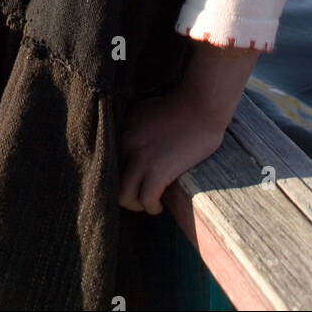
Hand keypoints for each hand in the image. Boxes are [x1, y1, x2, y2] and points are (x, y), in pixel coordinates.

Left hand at [118, 90, 226, 214]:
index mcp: (124, 128)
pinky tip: (159, 206)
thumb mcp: (149, 111)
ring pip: (124, 196)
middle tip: (139, 195)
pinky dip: (152, 207)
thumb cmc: (184, 107)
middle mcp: (127, 143)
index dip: (120, 174)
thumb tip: (136, 148)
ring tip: (148, 204)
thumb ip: (137, 127)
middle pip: (112, 179)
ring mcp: (141, 157)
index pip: (109, 160)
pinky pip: (146, 199)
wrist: (202, 105)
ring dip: (136, 204)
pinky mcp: (158, 170)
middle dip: (125, 191)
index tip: (132, 180)